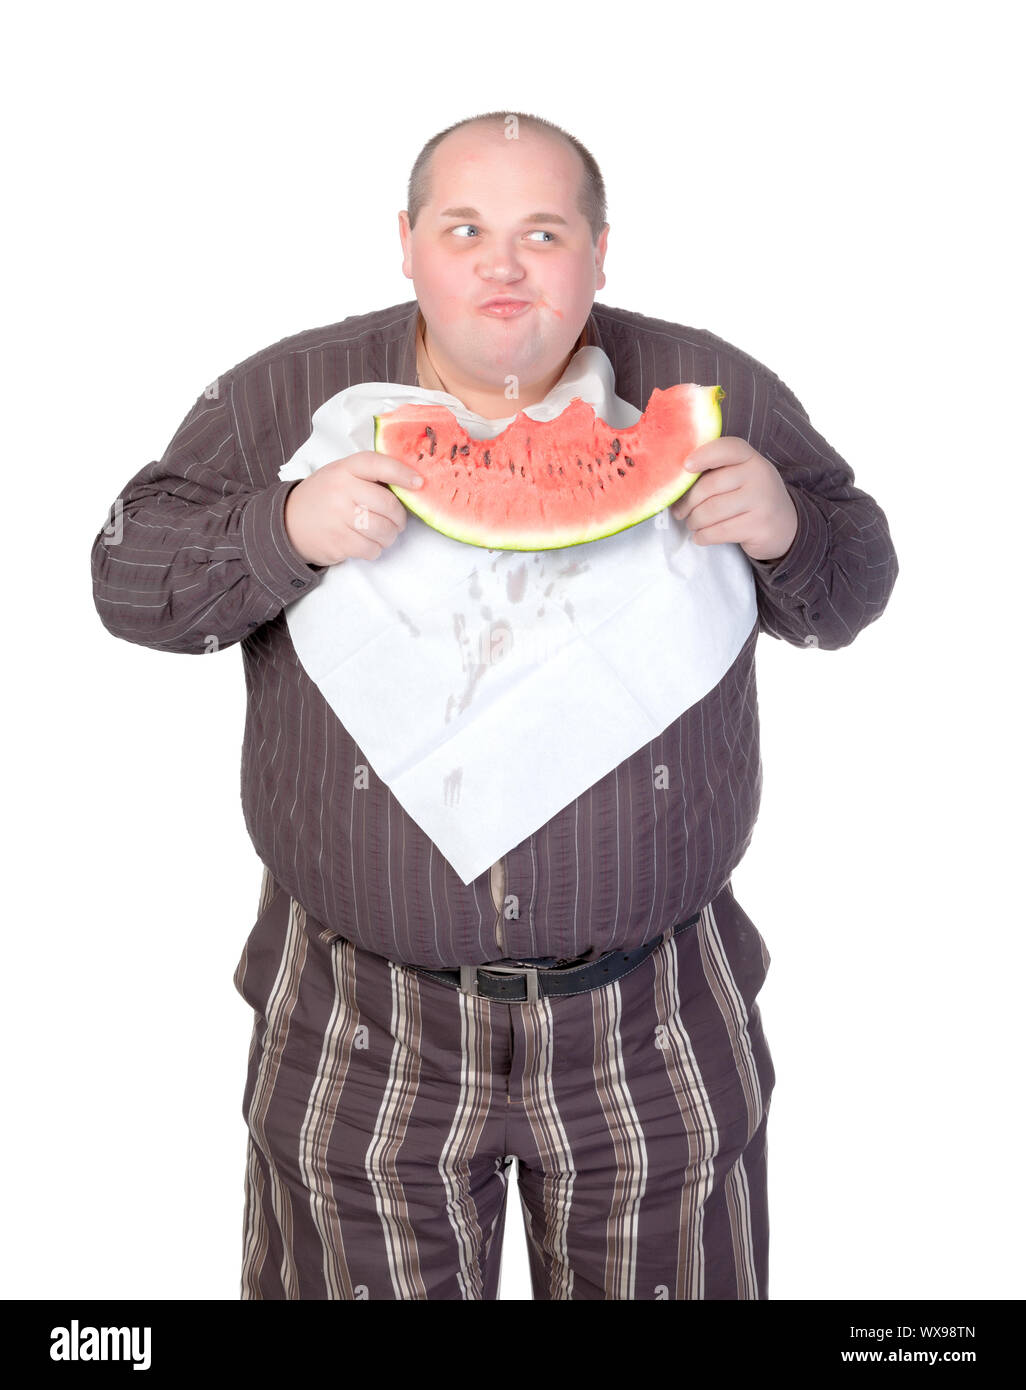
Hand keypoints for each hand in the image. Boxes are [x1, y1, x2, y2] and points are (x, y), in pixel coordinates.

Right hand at [284, 452, 424, 565]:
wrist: (287, 523)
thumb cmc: (322, 497)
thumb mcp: (339, 475)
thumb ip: (367, 476)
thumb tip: (408, 484)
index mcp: (344, 469)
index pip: (378, 465)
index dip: (402, 473)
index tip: (419, 483)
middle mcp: (341, 490)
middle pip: (388, 504)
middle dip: (400, 516)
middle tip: (398, 520)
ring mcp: (339, 517)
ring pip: (383, 529)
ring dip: (390, 535)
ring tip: (383, 533)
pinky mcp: (339, 542)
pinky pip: (372, 548)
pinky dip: (375, 549)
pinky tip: (367, 543)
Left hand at [670, 437, 797, 562]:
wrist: (787, 526)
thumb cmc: (752, 498)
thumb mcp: (742, 477)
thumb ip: (717, 471)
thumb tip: (676, 481)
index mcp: (751, 458)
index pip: (726, 448)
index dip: (703, 455)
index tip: (685, 467)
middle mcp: (759, 475)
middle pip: (709, 487)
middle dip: (687, 503)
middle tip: (680, 512)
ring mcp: (762, 501)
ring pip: (711, 512)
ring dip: (694, 521)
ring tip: (692, 523)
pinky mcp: (759, 526)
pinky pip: (719, 531)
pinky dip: (703, 536)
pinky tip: (701, 536)